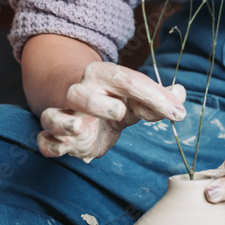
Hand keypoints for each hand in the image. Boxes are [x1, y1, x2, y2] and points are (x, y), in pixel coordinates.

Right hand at [37, 61, 186, 162]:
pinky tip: (64, 148)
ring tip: (79, 129)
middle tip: (121, 112)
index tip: (179, 113)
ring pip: (54, 115)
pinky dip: (50, 144)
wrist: (86, 116)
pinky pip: (44, 140)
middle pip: (81, 93)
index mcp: (103, 76)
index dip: (155, 97)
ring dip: (64, 122)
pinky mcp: (54, 136)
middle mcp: (80, 91)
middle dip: (98, 104)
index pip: (128, 81)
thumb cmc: (116, 104)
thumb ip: (158, 99)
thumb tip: (180, 94)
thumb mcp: (138, 100)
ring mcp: (63, 114)